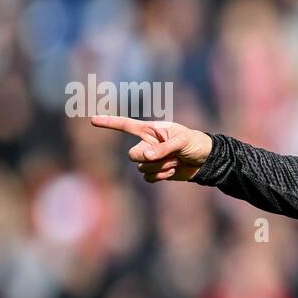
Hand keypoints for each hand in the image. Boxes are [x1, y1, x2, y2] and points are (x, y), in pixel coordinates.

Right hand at [89, 115, 212, 182]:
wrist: (205, 159)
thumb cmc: (194, 143)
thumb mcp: (181, 141)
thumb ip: (163, 148)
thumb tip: (145, 157)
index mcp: (150, 130)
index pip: (126, 125)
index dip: (109, 123)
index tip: (93, 120)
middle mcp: (147, 144)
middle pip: (133, 155)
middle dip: (149, 158)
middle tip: (169, 155)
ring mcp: (150, 158)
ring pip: (142, 168)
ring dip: (160, 167)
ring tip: (176, 161)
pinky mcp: (156, 172)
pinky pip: (148, 178)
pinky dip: (160, 177)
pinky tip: (172, 171)